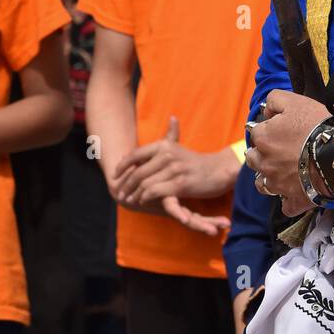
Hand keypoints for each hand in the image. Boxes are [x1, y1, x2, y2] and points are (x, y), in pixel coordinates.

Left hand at [114, 116, 235, 204]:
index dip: (123, 165)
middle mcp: (168, 154)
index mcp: (165, 144)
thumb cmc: (195, 161)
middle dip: (126, 184)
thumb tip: (150, 134)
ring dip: (135, 193)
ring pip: (145, 183)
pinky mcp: (180, 184)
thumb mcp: (177, 148)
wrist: (219, 170)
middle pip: (138, 171)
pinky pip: (155, 191)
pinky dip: (146, 197)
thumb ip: (164, 140)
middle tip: (120, 192)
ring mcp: (174, 169)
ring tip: (129, 199)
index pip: (136, 154)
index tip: (114, 174)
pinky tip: (144, 200)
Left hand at [248, 89, 328, 216]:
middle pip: (253, 159)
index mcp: (262, 138)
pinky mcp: (293, 200)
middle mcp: (264, 163)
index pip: (256, 132)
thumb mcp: (295, 101)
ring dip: (269, 178)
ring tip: (284, 172)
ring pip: (263, 184)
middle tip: (281, 149)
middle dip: (262, 154)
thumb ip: (274, 100)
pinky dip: (290, 200)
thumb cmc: (317, 126)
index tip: (282, 128)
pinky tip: (296, 192)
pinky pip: (286, 205)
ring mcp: (277, 185)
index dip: (269, 128)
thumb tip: (266, 110)